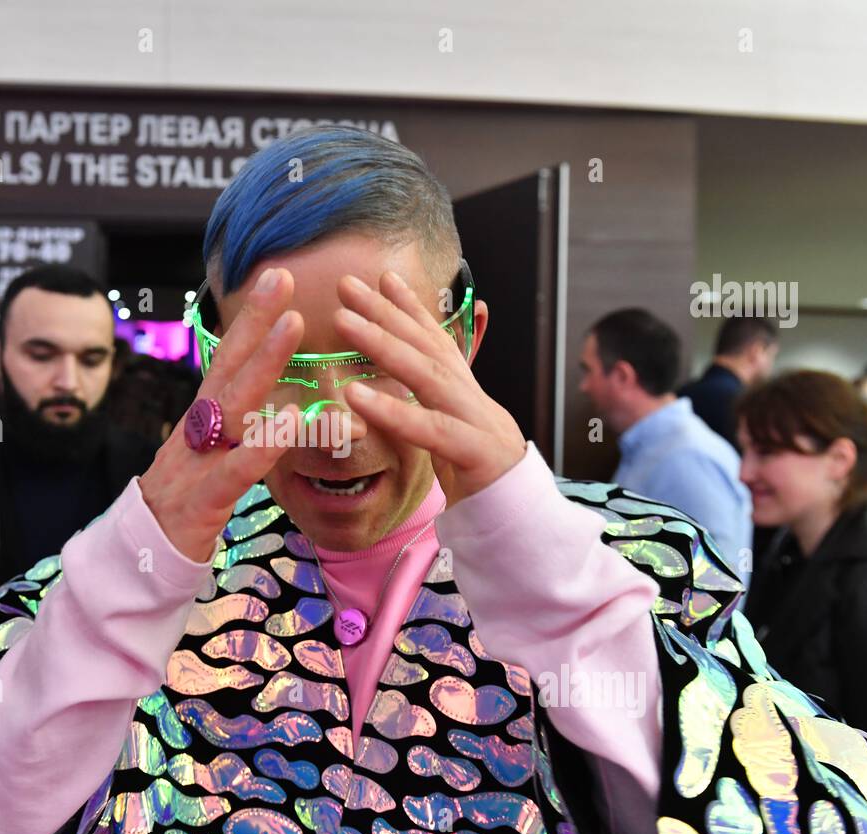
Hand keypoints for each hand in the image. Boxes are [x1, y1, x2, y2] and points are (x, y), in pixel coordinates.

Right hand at [141, 268, 307, 561]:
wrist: (137, 562)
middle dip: (254, 320)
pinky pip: (235, 469)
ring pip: (232, 405)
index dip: (250, 319)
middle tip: (281, 276)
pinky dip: (262, 444)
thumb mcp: (210, 460)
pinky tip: (289, 422)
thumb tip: (275, 402)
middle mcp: (196, 431)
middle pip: (226, 367)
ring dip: (263, 361)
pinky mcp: (202, 499)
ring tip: (293, 324)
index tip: (275, 279)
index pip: (226, 361)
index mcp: (201, 421)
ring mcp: (196, 461)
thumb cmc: (180, 508)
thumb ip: (236, 430)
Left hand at [335, 270, 527, 504]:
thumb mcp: (450, 436)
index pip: (437, 342)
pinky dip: (393, 411)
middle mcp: (473, 399)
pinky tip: (356, 396)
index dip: (411, 308)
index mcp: (465, 394)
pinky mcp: (477, 455)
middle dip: (386, 312)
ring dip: (384, 345)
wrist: (522, 523)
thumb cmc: (480, 481)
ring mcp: (478, 423)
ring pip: (429, 377)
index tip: (383, 277)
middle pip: (427, 347)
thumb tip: (404, 384)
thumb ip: (431, 407)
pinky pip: (431, 431)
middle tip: (347, 284)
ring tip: (344, 323)